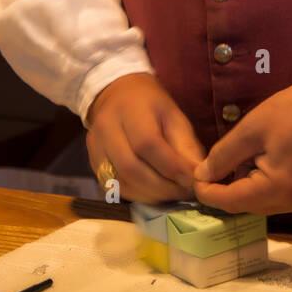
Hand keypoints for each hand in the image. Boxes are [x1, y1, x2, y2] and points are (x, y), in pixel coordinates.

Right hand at [85, 73, 205, 203]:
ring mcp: (94, 147)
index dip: (172, 167)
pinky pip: (113, 188)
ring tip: (172, 194)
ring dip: (150, 195)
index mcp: (130, 109)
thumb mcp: (174, 116)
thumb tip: (199, 177)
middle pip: (131, 168)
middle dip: (162, 187)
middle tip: (184, 192)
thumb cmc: (152, 106)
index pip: (147, 143)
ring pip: (121, 182)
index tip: (193, 180)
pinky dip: (137, 195)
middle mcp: (106, 128)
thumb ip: (186, 145)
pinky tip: (154, 193)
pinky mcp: (92, 163)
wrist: (117, 95)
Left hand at [192, 64, 291, 214]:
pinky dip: (271, 185)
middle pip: (250, 205)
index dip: (208, 192)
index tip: (194, 178)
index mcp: (280, 189)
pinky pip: (286, 197)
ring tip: (249, 156)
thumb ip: (223, 156)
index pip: (232, 202)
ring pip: (268, 203)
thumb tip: (202, 176)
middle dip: (231, 188)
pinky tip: (270, 160)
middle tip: (220, 162)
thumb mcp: (252, 128)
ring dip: (252, 187)